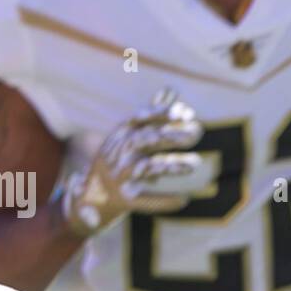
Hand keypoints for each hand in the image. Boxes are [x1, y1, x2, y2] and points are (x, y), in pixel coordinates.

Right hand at [60, 87, 205, 237]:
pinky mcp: (124, 199)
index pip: (140, 119)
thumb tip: (170, 90)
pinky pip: (145, 200)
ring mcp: (120, 176)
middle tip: (197, 132)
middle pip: (146, 140)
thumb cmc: (119, 161)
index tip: (186, 112)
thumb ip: (152, 115)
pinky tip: (183, 200)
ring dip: (172, 164)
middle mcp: (119, 153)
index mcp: (121, 136)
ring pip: (148, 167)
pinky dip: (163, 201)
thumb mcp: (130, 136)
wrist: (93, 197)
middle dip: (172, 134)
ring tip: (195, 163)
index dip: (162, 114)